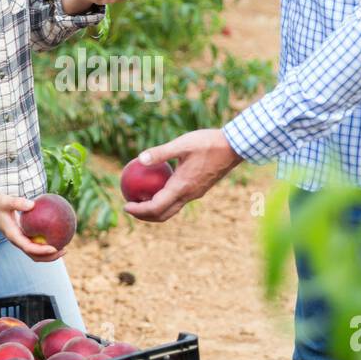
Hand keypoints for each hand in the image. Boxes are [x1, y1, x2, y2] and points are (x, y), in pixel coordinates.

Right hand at [0, 193, 68, 261]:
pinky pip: (37, 242)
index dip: (42, 251)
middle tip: (65, 250)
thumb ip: (17, 202)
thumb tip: (33, 204)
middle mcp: (18, 241)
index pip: (29, 248)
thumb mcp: (5, 200)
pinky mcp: (24, 236)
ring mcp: (21, 240)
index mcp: (13, 236)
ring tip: (65, 247)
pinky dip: (47, 242)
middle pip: (35, 256)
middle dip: (50, 257)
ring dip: (50, 253)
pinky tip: (58, 234)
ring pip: (36, 252)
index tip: (54, 248)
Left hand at [123, 128, 242, 222]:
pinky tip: (158, 187)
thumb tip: (139, 159)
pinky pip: (179, 200)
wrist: (234, 147)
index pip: (156, 207)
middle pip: (163, 214)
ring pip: (172, 209)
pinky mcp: (200, 189)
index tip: (125, 205)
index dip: (139, 210)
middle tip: (130, 207)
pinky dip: (165, 200)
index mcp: (182, 187)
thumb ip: (160, 153)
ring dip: (155, 210)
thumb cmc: (208, 143)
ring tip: (141, 201)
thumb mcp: (182, 144)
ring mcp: (195, 194)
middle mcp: (189, 195)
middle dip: (144, 216)